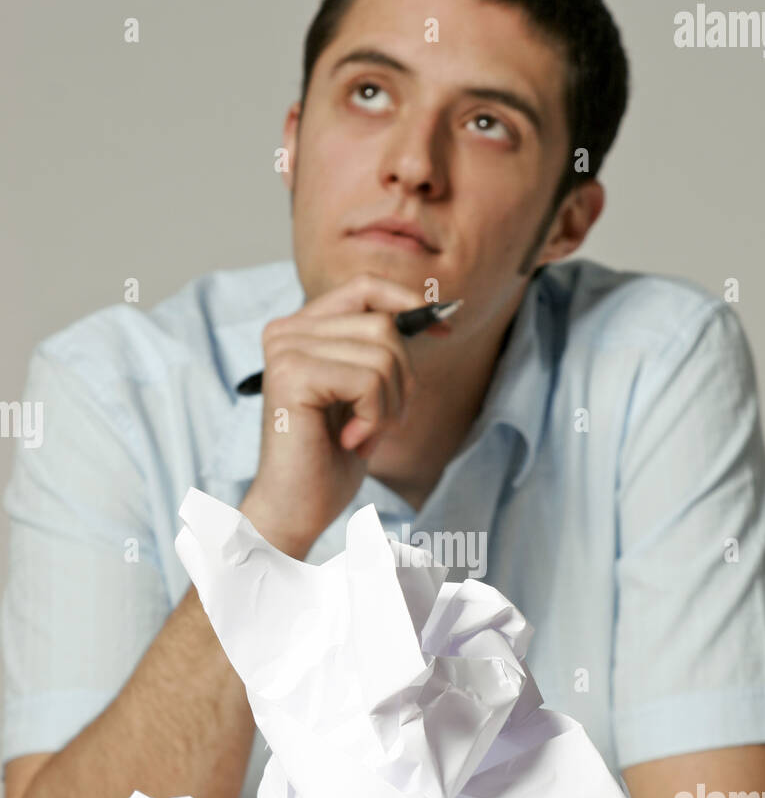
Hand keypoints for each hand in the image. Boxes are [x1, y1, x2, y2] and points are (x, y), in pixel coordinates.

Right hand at [240, 274, 425, 555]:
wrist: (297, 509)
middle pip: (383, 325)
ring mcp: (285, 349)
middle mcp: (285, 331)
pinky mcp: (292, 374)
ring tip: (364, 436)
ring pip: (383, 354)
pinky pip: (369, 380)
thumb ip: (380, 351)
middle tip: (382, 424)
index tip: (446, 329)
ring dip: (389, 406)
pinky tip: (352, 442)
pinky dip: (376, 418)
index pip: (365, 287)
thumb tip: (431, 314)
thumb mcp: (364, 394)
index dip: (410, 303)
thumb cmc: (331, 459)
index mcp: (300, 329)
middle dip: (401, 381)